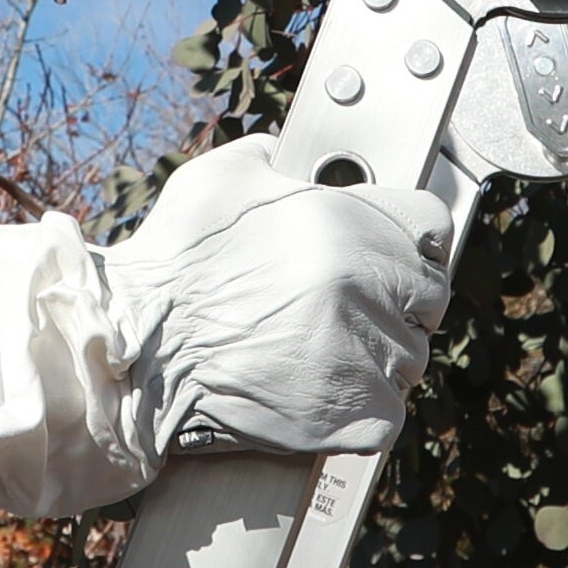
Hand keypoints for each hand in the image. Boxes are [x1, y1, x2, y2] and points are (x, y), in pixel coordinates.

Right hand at [103, 141, 456, 467]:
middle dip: (395, 306)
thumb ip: (268, 157)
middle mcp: (364, 284)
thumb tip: (282, 151)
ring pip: (407, 359)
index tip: (396, 261)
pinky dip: (362, 413)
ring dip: (376, 361)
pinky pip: (388, 416)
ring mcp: (365, 353)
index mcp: (346, 221)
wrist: (135, 350)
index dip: (412, 244)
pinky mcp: (355, 415)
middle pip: (427, 298)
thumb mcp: (216, 180)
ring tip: (322, 357)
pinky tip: (322, 397)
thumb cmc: (171, 266)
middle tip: (350, 314)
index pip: (432, 227)